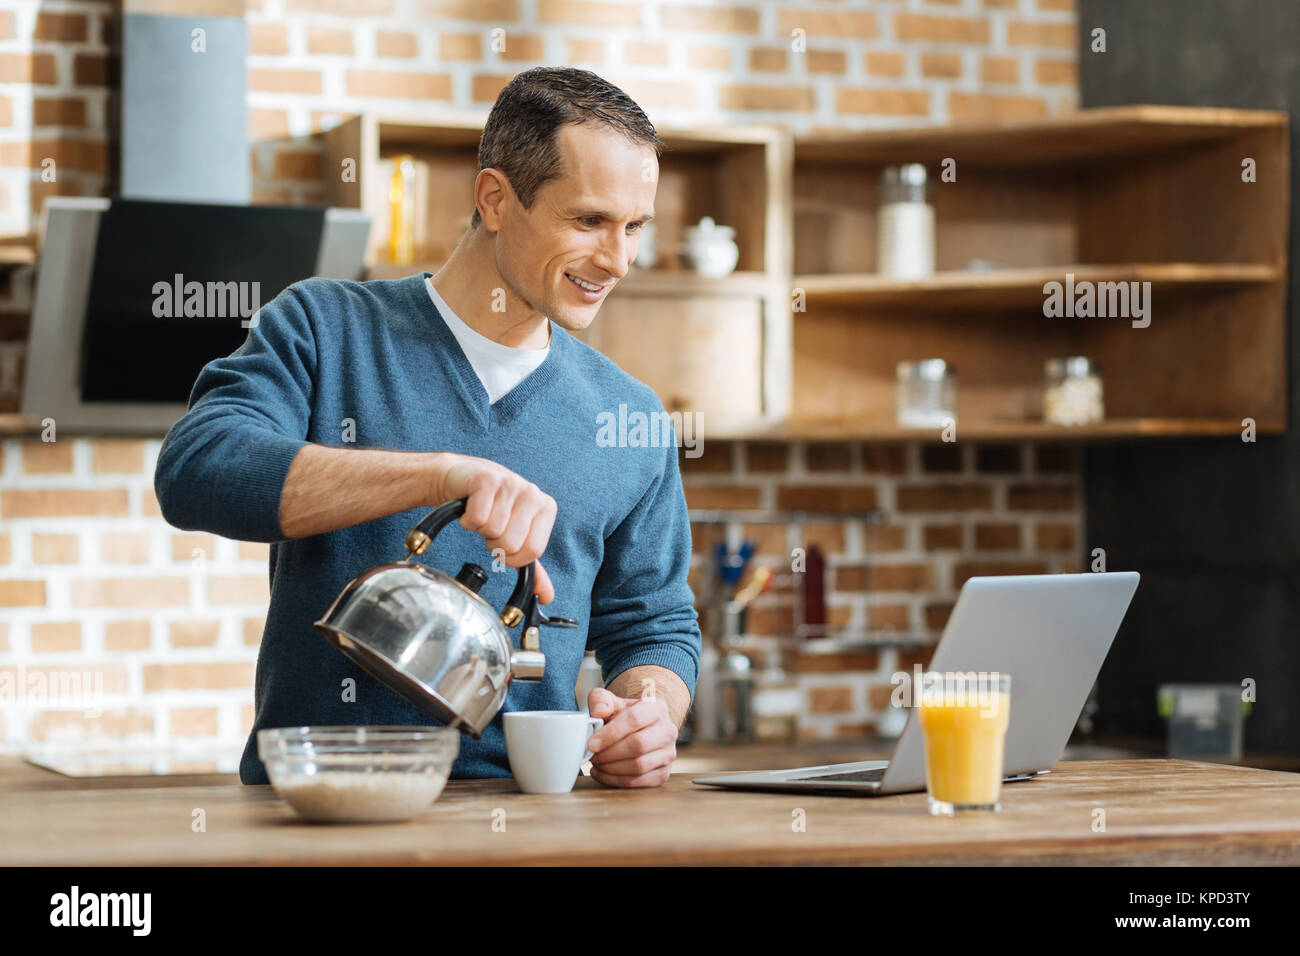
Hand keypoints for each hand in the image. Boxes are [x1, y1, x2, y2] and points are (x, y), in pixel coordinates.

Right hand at [431, 453, 555, 603]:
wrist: (465, 480)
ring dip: (480, 530)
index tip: (505, 546)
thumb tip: (546, 597)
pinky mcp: (486, 480)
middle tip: (491, 528)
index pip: (533, 551)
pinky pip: (476, 518)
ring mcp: (510, 483)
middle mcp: (532, 493)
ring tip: (482, 516)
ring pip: (492, 531)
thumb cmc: (494, 509)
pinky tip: (470, 508)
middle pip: (511, 544)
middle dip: (494, 543)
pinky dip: (467, 520)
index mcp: (546, 507)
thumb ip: (532, 567)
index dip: (513, 557)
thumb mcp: (517, 537)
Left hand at [584, 687, 676, 787]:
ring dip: (611, 768)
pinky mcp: (664, 773)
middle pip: (638, 745)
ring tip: (596, 763)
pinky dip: (616, 780)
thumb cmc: (622, 715)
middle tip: (592, 755)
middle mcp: (668, 730)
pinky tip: (602, 773)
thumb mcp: (610, 701)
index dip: (610, 733)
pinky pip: (639, 782)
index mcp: (657, 707)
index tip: (591, 743)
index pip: (634, 719)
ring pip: (639, 766)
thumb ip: (600, 700)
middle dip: (609, 753)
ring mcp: (669, 753)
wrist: (638, 730)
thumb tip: (598, 712)